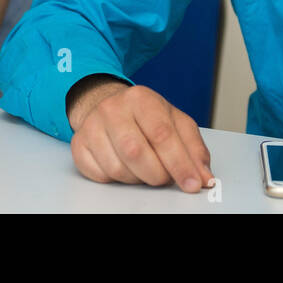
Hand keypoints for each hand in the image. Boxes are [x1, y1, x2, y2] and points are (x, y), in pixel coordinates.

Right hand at [68, 78, 213, 192]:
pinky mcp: (78, 144)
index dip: (179, 164)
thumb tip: (204, 177)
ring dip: (137, 179)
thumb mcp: (176, 123)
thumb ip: (193, 149)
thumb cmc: (146, 117)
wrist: (109, 107)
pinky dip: (116, 180)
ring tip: (144, 169)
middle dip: (157, 174)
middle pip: (136, 152)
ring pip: (117, 168)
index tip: (192, 184)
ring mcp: (92, 125)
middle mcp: (113, 108)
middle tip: (164, 177)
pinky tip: (123, 166)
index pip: (162, 134)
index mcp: (141, 98)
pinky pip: (99, 175)